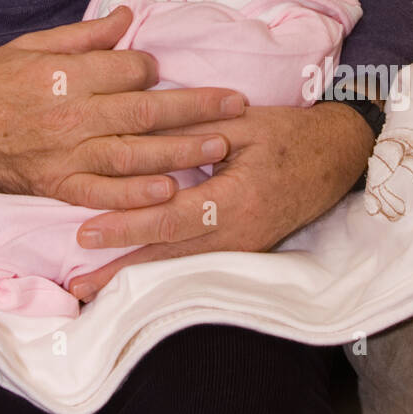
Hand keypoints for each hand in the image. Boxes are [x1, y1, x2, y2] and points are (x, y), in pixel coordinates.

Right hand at [0, 5, 247, 208]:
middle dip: (196, 106)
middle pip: (146, 111)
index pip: (130, 70)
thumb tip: (127, 16)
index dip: (153, 68)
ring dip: (183, 149)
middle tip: (236, 103)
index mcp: (67, 75)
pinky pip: (104, 193)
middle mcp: (72, 116)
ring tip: (222, 143)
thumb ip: (84, 35)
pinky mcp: (58, 186)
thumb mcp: (32, 44)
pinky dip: (137, 194)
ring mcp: (67, 155)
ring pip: (135, 154)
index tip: (161, 70)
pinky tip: (170, 191)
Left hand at [67, 101, 374, 300]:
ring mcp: (242, 248)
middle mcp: (239, 234)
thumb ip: (191, 129)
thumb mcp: (241, 122)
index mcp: (237, 198)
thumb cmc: (288, 134)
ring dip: (133, 279)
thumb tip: (138, 130)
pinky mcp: (242, 251)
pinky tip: (129, 278)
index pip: (172, 218)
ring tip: (91, 291)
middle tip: (76, 281)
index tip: (85, 232)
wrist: (336, 159)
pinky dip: (159, 270)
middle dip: (120, 269)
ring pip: (178, 267)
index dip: (128, 226)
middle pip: (168, 255)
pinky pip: (193, 264)